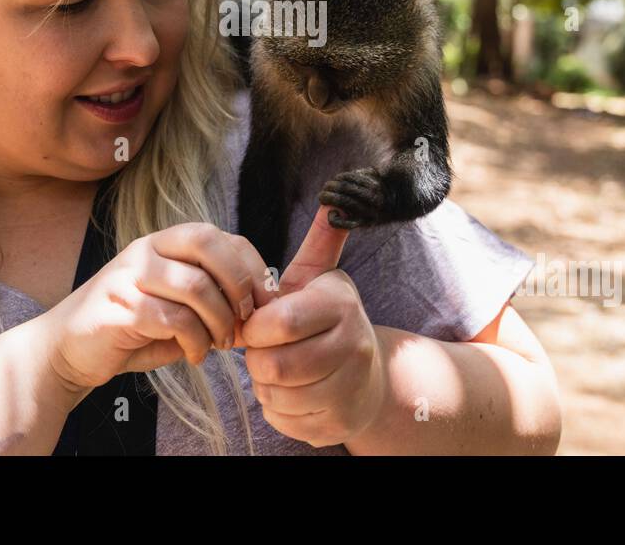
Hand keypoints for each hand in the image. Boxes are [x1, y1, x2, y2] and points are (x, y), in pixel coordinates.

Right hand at [46, 222, 267, 392]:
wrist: (68, 350)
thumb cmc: (132, 328)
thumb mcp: (176, 305)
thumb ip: (211, 295)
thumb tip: (260, 304)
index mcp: (164, 242)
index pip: (220, 236)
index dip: (250, 267)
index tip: (263, 303)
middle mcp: (146, 249)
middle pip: (207, 243)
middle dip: (238, 283)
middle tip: (245, 320)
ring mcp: (129, 276)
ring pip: (195, 286)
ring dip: (219, 321)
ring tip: (220, 344)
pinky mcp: (118, 308)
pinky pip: (174, 320)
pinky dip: (195, 343)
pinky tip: (195, 356)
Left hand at [239, 204, 386, 446]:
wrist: (368, 376)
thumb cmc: (327, 320)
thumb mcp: (321, 278)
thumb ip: (320, 241)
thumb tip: (331, 200)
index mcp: (340, 304)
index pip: (280, 321)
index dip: (256, 328)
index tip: (258, 324)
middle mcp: (353, 346)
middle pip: (274, 364)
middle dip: (257, 359)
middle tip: (265, 349)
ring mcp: (349, 390)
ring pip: (276, 396)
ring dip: (265, 385)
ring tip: (279, 368)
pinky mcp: (337, 425)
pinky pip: (283, 421)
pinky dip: (276, 409)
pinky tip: (291, 392)